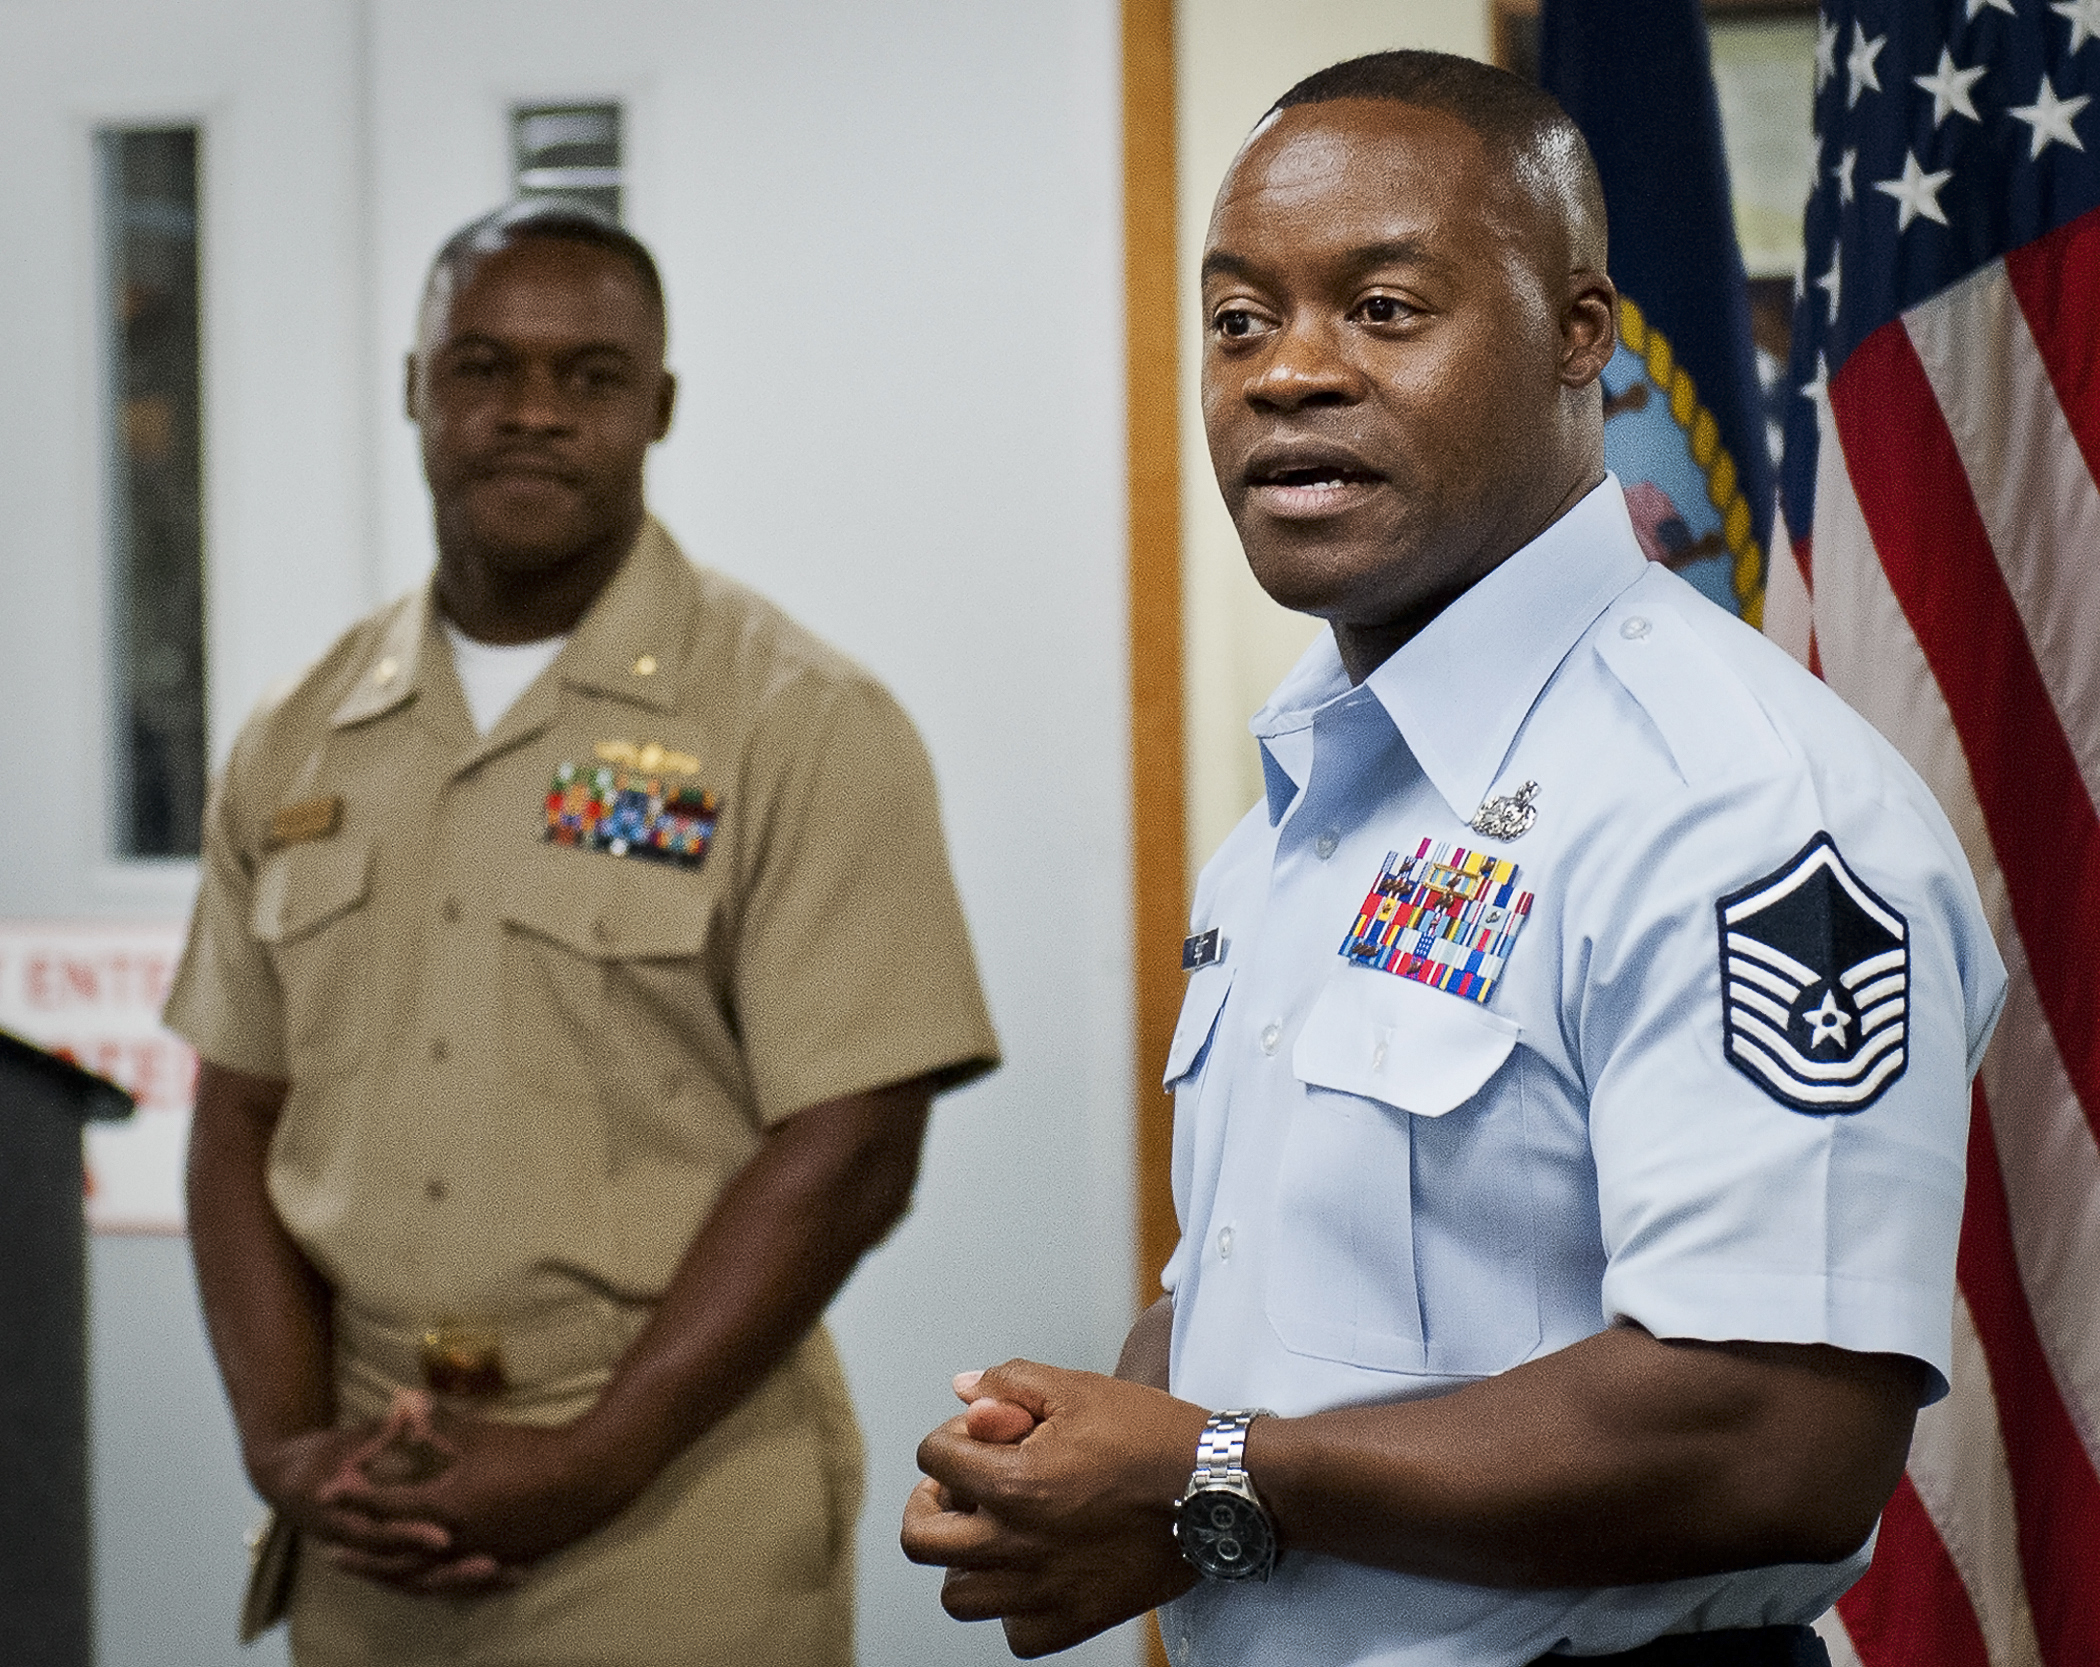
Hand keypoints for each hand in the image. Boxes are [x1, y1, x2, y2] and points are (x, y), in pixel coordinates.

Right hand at [247, 1403, 480, 1591]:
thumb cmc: (325, 1455)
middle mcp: (352, 1548)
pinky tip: (490, 1578)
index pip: (377, 1535)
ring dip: (457, 1582)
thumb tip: (414, 1406)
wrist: (289, 1480)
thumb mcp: (351, 1440)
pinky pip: (418, 1581)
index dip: (409, 1536)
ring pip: (413, 1583)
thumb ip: (384, 1431)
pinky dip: (452, 1582)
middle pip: (402, 1572)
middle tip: (490, 1566)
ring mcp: (367, 1560)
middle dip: (446, 1573)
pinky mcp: (383, 1564)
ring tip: (506, 1577)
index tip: (445, 1538)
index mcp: (340, 1519)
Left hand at [322, 1391, 637, 1586]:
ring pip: (420, 1579)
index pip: (385, 1507)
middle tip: (331, 1554)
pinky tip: (426, 1583)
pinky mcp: (498, 1564)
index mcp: (445, 1506)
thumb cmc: (532, 1452)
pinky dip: (430, 1585)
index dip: (354, 1499)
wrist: (587, 1479)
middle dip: (360, 1554)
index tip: (325, 1494)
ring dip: (389, 1576)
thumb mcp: (482, 1434)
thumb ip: (438, 1423)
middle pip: (394, 1556)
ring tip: (371, 1574)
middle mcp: (453, 1541)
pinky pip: (453, 1585)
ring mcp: (476, 1557)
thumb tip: (403, 1400)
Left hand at [902, 1359, 1206, 1658]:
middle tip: (963, 1489)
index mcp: (1014, 1482)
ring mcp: (1044, 1590)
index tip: (986, 1436)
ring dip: (965, 1561)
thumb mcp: (1079, 1388)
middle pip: (921, 1538)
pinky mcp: (1075, 1621)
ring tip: (996, 1533)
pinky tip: (1035, 1573)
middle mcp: (1018, 1544)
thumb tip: (961, 1391)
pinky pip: (1014, 1633)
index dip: (953, 1437)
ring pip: (957, 1595)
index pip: (933, 1457)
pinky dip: (1014, 1609)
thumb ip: (1011, 1384)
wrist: (1220, 1489)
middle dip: (932, 1504)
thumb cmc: (1151, 1434)